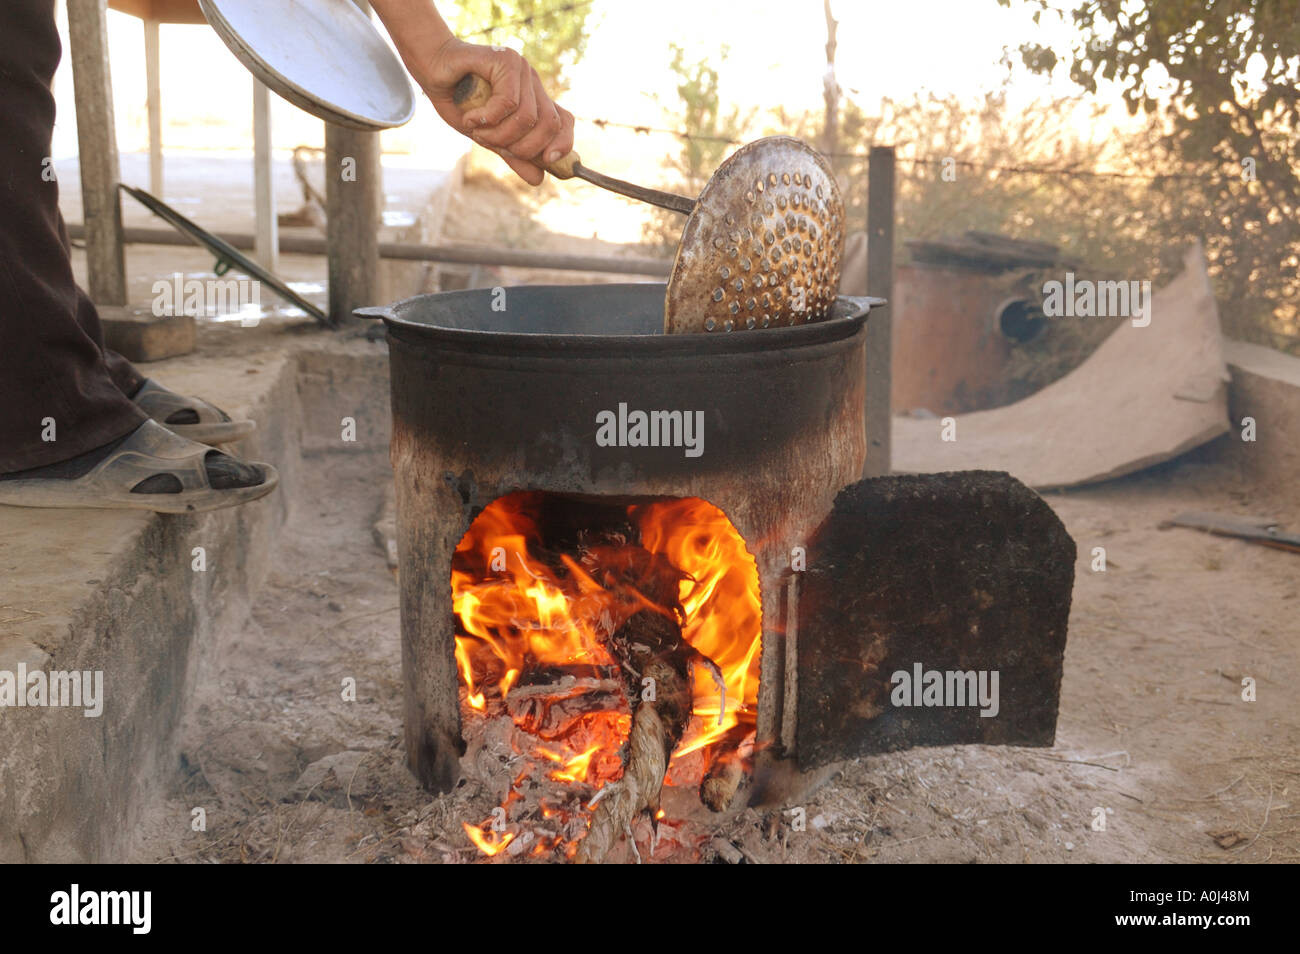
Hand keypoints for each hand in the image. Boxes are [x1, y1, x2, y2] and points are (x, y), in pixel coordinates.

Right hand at [415, 38, 575, 185]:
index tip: (548, 160)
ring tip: (477, 130)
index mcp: (533, 99)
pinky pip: (508, 102)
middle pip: (550, 124)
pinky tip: (471, 117)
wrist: (430, 69)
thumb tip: (539, 179)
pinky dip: (488, 117)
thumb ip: (512, 155)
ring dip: (499, 134)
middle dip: (523, 147)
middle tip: (494, 145)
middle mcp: (532, 83)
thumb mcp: (488, 136)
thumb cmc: (458, 100)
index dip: (563, 143)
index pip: (565, 121)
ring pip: (527, 117)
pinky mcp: (507, 60)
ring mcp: (521, 70)